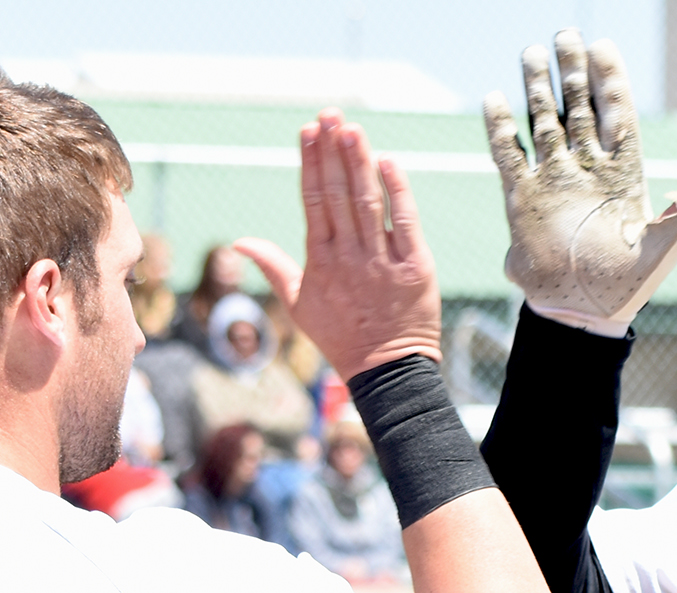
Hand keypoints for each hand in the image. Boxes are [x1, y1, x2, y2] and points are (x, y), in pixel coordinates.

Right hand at [235, 111, 441, 379]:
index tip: (308, 131)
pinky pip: (406, 223)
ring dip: (360, 162)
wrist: (387, 370)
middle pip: (338, 193)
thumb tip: (238, 242)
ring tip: (353, 129)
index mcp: (320, 260)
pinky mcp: (415, 267)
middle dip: (333, 151)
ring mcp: (383, 260)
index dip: (311, 162)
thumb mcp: (298, 304)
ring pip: (368, 202)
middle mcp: (349, 255)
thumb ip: (272, 266)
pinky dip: (398, 192)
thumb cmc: (341, 337)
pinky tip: (389, 162)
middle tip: (330, 115)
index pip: (313, 200)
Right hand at [484, 29, 676, 335]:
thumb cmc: (627, 287)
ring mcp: (555, 180)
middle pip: (580, 109)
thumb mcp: (662, 251)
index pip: (618, 117)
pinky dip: (501, 128)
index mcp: (623, 176)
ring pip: (545, 123)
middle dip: (573, 73)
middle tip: (566, 34)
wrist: (581, 314)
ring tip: (532, 50)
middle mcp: (588, 171)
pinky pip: (509, 155)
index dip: (611, 83)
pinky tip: (495, 98)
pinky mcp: (523, 198)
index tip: (603, 47)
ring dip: (539, 89)